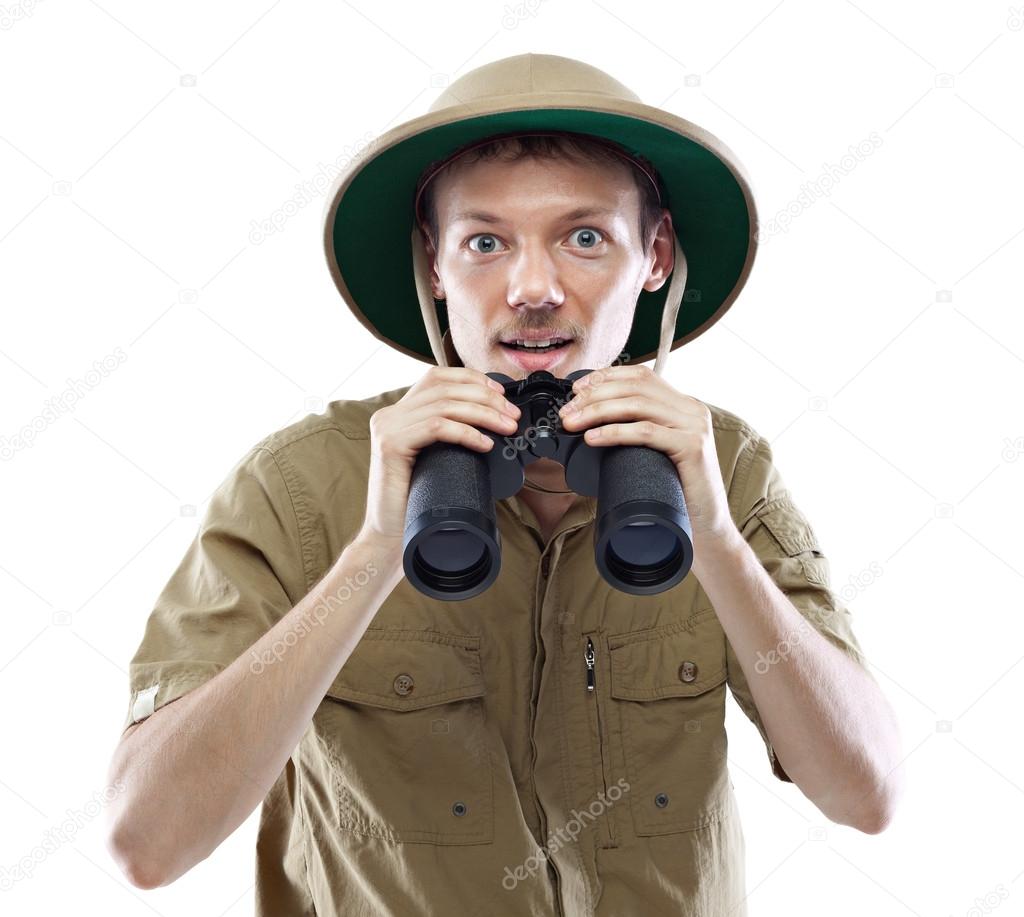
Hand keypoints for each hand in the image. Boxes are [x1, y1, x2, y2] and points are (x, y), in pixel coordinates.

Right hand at [357, 367, 521, 550]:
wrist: (389, 535)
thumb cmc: (416, 501)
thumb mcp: (436, 459)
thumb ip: (451, 436)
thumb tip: (496, 421)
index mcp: (400, 413)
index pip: (437, 377)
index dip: (471, 379)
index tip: (500, 393)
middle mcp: (390, 415)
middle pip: (444, 388)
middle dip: (485, 398)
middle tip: (512, 415)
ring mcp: (387, 428)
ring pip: (445, 405)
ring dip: (483, 414)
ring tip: (507, 428)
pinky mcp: (390, 445)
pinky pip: (437, 427)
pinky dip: (466, 432)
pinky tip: (485, 444)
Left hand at [557, 364, 737, 553]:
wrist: (706, 528)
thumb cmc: (675, 493)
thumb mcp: (654, 454)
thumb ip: (636, 434)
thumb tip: (589, 425)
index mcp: (683, 406)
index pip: (641, 376)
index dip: (606, 377)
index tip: (577, 389)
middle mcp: (692, 410)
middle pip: (635, 387)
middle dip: (594, 396)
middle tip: (567, 412)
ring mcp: (694, 427)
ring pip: (638, 405)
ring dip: (597, 411)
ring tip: (572, 424)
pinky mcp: (693, 447)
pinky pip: (647, 432)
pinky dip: (615, 432)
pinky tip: (593, 437)